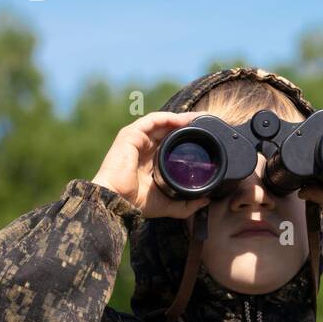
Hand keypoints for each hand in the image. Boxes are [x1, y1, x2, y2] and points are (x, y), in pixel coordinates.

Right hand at [91, 111, 213, 219]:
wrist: (116, 201)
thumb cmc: (136, 202)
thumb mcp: (167, 203)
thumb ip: (186, 204)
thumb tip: (206, 201)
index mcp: (150, 159)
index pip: (170, 142)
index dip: (186, 137)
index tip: (205, 136)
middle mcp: (144, 147)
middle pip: (167, 129)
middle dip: (186, 124)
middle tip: (205, 121)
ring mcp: (136, 139)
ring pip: (161, 122)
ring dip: (179, 118)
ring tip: (197, 118)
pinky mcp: (130, 135)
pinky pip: (151, 120)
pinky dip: (167, 118)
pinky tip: (181, 120)